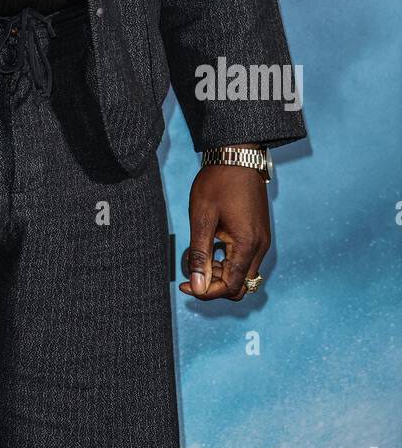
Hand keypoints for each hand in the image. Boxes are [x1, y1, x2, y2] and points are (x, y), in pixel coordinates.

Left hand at [179, 164, 269, 300]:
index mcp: (247, 245)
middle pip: (240, 286)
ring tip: (199, 255)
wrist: (237, 155)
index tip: (185, 284)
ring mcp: (262, 240)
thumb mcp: (202, 218)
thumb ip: (200, 254)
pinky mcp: (259, 234)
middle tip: (192, 269)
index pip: (230, 287)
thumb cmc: (218, 183)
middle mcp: (260, 247)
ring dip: (221, 273)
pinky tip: (210, 246)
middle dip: (214, 285)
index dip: (206, 292)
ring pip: (244, 274)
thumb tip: (198, 287)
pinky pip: (246, 260)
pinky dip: (228, 262)